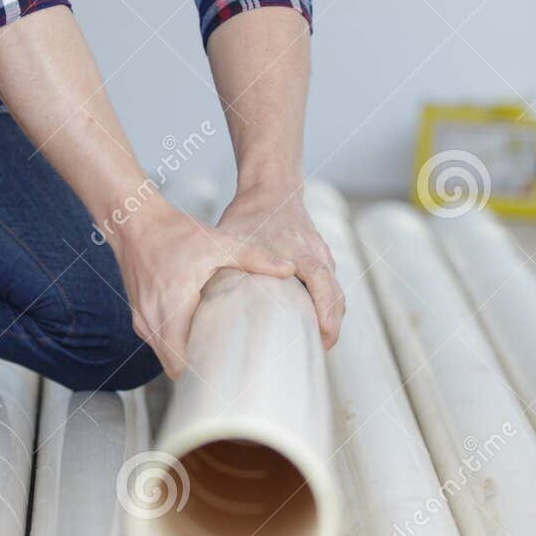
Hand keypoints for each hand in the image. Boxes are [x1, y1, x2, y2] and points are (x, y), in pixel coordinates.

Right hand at [108, 195, 297, 379]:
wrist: (135, 221)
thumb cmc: (174, 232)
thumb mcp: (219, 244)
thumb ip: (254, 258)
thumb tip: (289, 269)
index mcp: (172, 309)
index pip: (181, 366)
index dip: (203, 375)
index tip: (227, 377)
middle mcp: (151, 320)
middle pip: (174, 366)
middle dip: (199, 369)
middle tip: (229, 369)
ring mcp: (141, 319)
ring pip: (164, 355)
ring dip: (185, 356)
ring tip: (215, 353)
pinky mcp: (138, 314)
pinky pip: (158, 341)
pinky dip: (174, 342)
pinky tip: (196, 332)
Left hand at [215, 185, 344, 349]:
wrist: (271, 187)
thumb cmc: (249, 214)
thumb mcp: (233, 239)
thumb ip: (224, 267)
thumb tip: (200, 303)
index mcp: (299, 250)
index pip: (322, 283)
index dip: (326, 311)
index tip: (322, 336)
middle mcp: (315, 254)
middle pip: (335, 292)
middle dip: (332, 323)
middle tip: (321, 348)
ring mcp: (321, 255)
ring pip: (335, 290)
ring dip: (330, 317)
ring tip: (316, 344)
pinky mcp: (320, 258)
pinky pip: (329, 284)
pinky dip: (326, 304)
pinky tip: (311, 323)